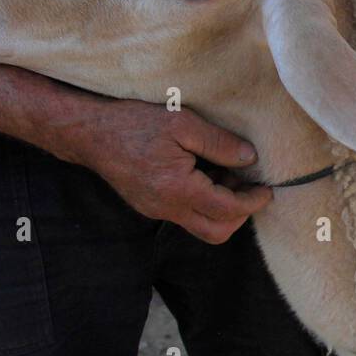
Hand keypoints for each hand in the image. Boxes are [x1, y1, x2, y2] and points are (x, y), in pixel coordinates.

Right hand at [72, 100, 272, 243]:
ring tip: (226, 174)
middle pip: (216, 233)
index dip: (253, 201)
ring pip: (201, 227)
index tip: (267, 188)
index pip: (227, 210)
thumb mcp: (181, 122)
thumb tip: (249, 159)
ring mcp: (156, 211)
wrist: (89, 132)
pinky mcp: (149, 206)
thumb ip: (219, 143)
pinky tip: (204, 173)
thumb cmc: (132, 122)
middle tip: (249, 186)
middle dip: (240, 215)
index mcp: (177, 188)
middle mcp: (166, 208)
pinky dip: (204, 202)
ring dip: (222, 209)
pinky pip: (185, 215)